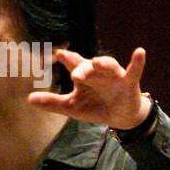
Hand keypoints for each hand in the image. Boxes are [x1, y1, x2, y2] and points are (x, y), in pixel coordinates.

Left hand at [28, 47, 149, 128]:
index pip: (74, 64)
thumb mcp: (72, 107)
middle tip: (75, 75)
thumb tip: (29, 98)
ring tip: (99, 62)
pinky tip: (140, 52)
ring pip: (109, 66)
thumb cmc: (95, 107)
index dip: (67, 58)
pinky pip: (134, 70)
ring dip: (104, 64)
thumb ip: (52, 103)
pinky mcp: (129, 82)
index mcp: (83, 75)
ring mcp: (114, 76)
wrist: (120, 117)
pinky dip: (137, 62)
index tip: (59, 53)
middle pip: (89, 66)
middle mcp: (98, 72)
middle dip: (83, 68)